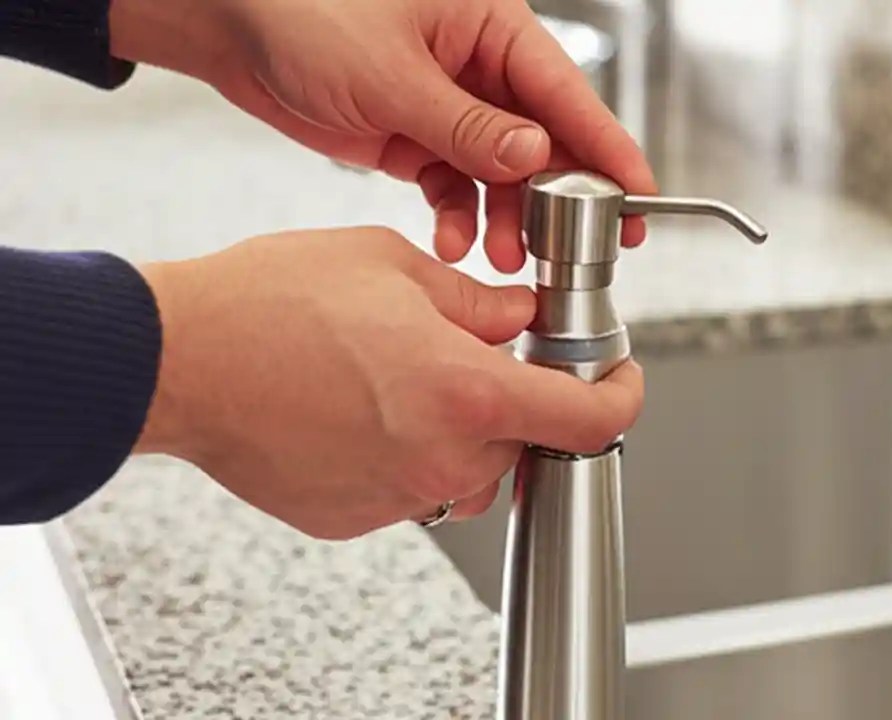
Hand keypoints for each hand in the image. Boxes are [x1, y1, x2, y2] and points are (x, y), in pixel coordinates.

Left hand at [110, 0, 657, 272]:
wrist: (231, 26)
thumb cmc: (305, 11)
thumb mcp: (392, 75)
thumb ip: (468, 126)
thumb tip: (535, 160)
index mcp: (491, 26)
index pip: (567, 93)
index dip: (607, 149)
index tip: (640, 196)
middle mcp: (480, 66)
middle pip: (545, 142)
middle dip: (557, 201)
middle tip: (575, 251)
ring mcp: (451, 104)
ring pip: (503, 174)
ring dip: (506, 219)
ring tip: (502, 259)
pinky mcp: (419, 136)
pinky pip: (458, 185)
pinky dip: (460, 216)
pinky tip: (454, 242)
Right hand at [134, 227, 642, 539]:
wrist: (177, 360)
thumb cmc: (270, 305)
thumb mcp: (392, 268)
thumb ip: (476, 302)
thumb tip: (518, 316)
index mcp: (468, 392)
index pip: (589, 420)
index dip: (620, 397)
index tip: (617, 379)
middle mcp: (442, 456)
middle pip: (524, 442)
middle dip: (513, 398)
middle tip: (470, 354)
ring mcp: (398, 495)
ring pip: (469, 469)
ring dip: (463, 431)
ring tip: (405, 379)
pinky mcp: (356, 517)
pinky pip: (411, 488)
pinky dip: (406, 452)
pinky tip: (362, 410)